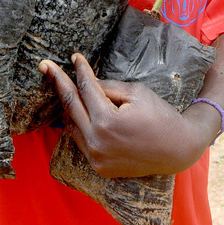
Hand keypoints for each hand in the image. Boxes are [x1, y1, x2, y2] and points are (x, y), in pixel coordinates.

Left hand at [41, 54, 219, 177]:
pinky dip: (78, 126)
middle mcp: (97, 142)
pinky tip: (78, 113)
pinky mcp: (99, 167)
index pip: (86, 89)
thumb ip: (107, 87)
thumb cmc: (160, 116)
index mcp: (106, 121)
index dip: (80, 70)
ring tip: (63, 87)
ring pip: (72, 125)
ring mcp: (96, 158)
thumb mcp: (136, 93)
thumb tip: (86, 79)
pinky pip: (81, 142)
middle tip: (45, 66)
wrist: (178, 150)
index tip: (73, 57)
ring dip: (69, 106)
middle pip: (71, 106)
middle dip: (58, 83)